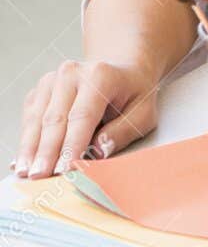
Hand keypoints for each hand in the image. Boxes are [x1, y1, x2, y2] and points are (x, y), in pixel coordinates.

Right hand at [13, 59, 157, 178]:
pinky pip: (30, 118)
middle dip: (47, 151)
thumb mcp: (143, 113)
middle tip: (40, 176)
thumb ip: (123, 132)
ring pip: (37, 120)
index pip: (82, 116)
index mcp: (100, 76)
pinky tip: (23, 160)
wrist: (123, 70)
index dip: (72, 145)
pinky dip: (26, 141)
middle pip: (55, 119)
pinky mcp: (40, 90)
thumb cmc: (134, 94)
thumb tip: (98, 151)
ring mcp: (52, 80)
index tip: (64, 169)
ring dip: (30, 149)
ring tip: (27, 172)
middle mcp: (72, 73)